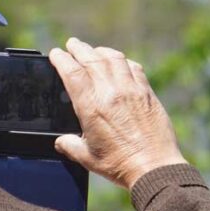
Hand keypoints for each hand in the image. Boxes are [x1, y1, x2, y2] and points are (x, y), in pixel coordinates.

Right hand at [49, 37, 188, 189]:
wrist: (154, 167)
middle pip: (91, 59)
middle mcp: (111, 93)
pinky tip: (120, 63)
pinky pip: (134, 68)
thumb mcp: (87, 158)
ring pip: (114, 59)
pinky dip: (123, 61)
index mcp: (91, 107)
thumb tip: (61, 141)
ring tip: (94, 51)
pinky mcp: (148, 93)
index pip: (72, 72)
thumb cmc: (120, 164)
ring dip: (100, 51)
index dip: (61, 59)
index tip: (56, 53)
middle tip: (72, 44)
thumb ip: (70, 146)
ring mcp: (132, 90)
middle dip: (78, 48)